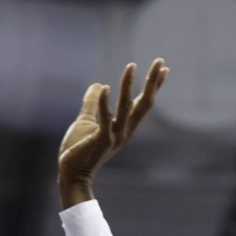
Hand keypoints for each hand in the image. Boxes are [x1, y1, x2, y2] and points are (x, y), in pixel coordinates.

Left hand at [59, 59, 167, 207]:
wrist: (72, 173)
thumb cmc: (79, 149)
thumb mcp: (86, 121)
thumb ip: (92, 102)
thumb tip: (97, 84)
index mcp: (124, 126)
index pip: (143, 103)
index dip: (154, 86)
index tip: (164, 69)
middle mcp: (124, 131)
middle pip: (144, 104)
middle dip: (152, 82)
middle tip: (160, 62)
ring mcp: (115, 136)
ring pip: (126, 108)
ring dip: (128, 86)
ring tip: (131, 66)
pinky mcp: (101, 141)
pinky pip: (105, 120)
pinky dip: (104, 103)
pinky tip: (104, 87)